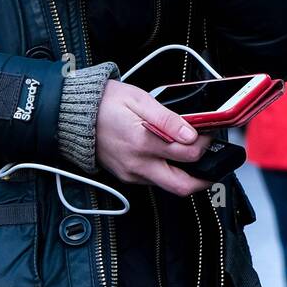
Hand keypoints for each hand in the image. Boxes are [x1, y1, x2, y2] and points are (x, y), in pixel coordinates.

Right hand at [94, 78, 214, 198]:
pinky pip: (153, 180)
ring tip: (190, 153)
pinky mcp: (126, 176)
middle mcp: (137, 165)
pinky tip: (169, 154)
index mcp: (142, 143)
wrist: (72, 115)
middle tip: (214, 163)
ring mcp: (131, 174)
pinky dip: (167, 171)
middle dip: (204, 178)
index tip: (207, 133)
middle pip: (182, 186)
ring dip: (185, 174)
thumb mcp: (138, 100)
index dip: (205, 145)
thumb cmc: (104, 103)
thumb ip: (167, 119)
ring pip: (168, 186)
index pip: (188, 155)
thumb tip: (190, 134)